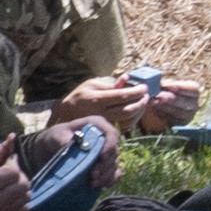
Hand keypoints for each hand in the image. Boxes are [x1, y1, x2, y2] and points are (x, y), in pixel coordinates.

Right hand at [0, 142, 33, 210]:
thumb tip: (13, 138)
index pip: (15, 172)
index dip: (13, 163)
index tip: (6, 160)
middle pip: (24, 185)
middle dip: (19, 174)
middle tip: (8, 171)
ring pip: (25, 197)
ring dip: (21, 187)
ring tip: (9, 183)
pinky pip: (22, 209)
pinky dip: (20, 200)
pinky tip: (11, 194)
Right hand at [47, 72, 202, 135]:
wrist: (64, 117)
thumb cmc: (79, 97)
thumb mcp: (91, 85)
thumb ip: (110, 84)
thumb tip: (127, 78)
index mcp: (96, 99)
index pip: (121, 96)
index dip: (136, 91)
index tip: (144, 87)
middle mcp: (100, 113)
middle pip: (127, 110)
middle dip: (141, 103)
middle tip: (146, 96)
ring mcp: (102, 124)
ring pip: (127, 120)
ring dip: (139, 111)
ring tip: (142, 103)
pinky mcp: (105, 131)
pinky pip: (123, 127)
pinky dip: (132, 120)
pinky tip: (134, 113)